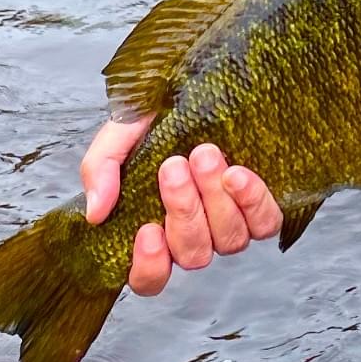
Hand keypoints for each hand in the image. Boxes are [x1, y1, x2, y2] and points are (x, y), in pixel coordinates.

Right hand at [80, 121, 283, 295]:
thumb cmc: (155, 118)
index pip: (150, 279)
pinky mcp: (261, 206)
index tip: (147, 229)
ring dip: (215, 200)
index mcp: (155, 229)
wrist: (193, 82)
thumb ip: (101, 170)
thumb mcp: (118, 136)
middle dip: (183, 209)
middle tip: (174, 166)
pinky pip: (265, 223)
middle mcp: (195, 234)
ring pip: (229, 240)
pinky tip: (237, 174)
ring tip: (204, 156)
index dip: (150, 266)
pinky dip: (252, 201)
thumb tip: (96, 212)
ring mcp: (230, 223)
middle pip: (193, 254)